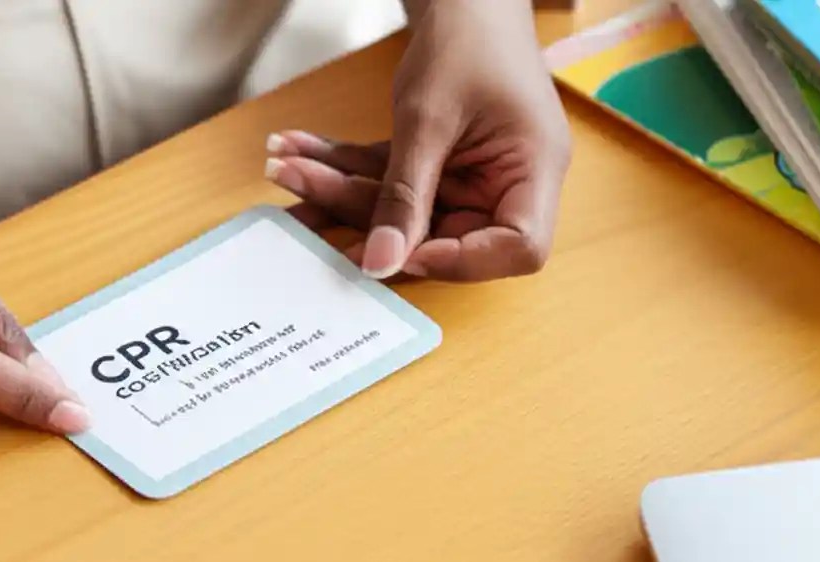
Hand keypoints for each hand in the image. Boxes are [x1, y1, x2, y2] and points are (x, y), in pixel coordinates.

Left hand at [265, 0, 570, 281]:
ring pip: (399, 211)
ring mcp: (469, 179)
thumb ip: (403, 196)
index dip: (464, 261)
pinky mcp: (436, 168)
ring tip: (285, 166)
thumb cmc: (468, 38)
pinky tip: (298, 153)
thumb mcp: (429, 118)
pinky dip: (342, 166)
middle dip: (364, 218)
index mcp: (534, 171)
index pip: (519, 248)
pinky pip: (387, 181)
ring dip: (337, 188)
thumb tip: (380, 264)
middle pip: (441, 236)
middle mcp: (506, 183)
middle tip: (303, 187)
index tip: (408, 252)